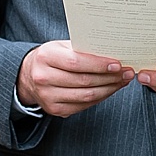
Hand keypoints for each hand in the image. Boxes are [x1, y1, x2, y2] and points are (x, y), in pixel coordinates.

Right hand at [18, 40, 132, 116]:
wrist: (29, 76)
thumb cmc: (51, 57)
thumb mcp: (62, 46)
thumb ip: (83, 48)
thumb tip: (113, 52)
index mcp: (46, 57)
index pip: (76, 62)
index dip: (99, 65)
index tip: (118, 64)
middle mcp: (44, 78)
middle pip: (84, 81)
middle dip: (110, 78)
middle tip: (127, 72)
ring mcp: (48, 96)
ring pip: (86, 96)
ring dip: (109, 89)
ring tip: (122, 81)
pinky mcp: (54, 109)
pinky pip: (83, 106)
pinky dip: (100, 98)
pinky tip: (110, 89)